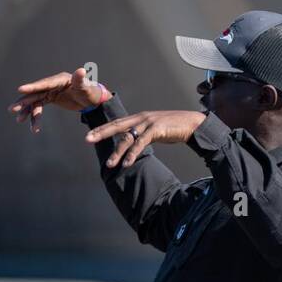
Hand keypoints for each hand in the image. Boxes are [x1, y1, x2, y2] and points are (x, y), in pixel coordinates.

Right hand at [9, 67, 110, 133]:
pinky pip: (39, 108)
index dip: (32, 87)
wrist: (92, 100)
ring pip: (35, 101)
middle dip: (24, 101)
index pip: (44, 84)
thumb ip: (81, 80)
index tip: (20, 90)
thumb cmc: (90, 92)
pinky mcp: (50, 98)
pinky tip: (34, 128)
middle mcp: (52, 84)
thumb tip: (81, 70)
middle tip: (12, 109)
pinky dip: (35, 117)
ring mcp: (50, 91)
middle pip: (35, 93)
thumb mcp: (86, 88)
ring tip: (19, 120)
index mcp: (59, 79)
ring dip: (27, 111)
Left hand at [85, 110, 206, 167]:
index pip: (117, 123)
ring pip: (127, 138)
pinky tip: (126, 163)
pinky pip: (141, 143)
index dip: (103, 128)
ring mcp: (148, 122)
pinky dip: (133, 154)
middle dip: (101, 133)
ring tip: (110, 164)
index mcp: (139, 117)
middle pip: (117, 126)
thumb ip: (142, 135)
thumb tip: (131, 144)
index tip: (90, 135)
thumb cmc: (174, 128)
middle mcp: (141, 118)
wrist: (193, 124)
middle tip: (87, 139)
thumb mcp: (154, 131)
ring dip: (118, 152)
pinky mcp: (156, 129)